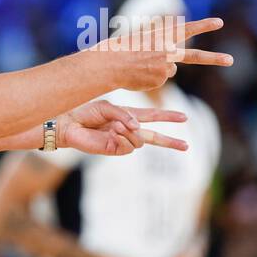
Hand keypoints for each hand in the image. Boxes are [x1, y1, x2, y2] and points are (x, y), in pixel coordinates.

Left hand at [57, 99, 190, 154]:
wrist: (70, 124)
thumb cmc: (86, 112)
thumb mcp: (108, 107)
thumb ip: (126, 115)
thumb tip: (138, 128)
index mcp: (128, 115)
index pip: (153, 116)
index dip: (168, 117)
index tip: (185, 118)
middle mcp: (128, 129)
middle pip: (155, 136)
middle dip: (170, 141)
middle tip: (186, 146)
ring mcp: (122, 141)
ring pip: (140, 140)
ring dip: (130, 131)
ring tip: (114, 126)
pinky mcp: (115, 149)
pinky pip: (128, 146)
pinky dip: (122, 138)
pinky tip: (111, 134)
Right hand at [94, 17, 232, 91]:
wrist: (110, 63)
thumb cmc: (121, 48)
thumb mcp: (142, 38)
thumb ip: (161, 45)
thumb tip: (175, 66)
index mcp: (163, 36)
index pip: (187, 29)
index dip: (204, 25)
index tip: (220, 22)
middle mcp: (168, 50)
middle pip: (195, 56)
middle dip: (215, 59)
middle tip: (231, 60)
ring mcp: (166, 66)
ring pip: (169, 70)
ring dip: (157, 69)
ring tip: (139, 65)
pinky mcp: (161, 80)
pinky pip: (160, 80)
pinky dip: (151, 79)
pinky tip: (139, 74)